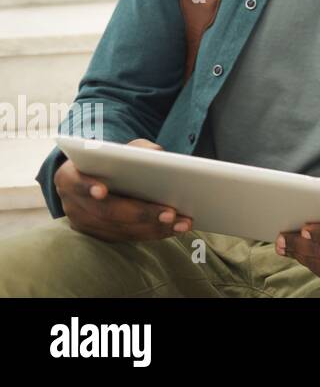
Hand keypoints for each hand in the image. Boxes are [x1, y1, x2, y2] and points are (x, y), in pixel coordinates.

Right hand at [55, 138, 193, 241]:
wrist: (96, 176)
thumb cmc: (111, 158)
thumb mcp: (121, 148)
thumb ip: (136, 148)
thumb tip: (158, 155)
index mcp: (69, 176)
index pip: (75, 182)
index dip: (87, 187)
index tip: (102, 190)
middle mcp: (71, 204)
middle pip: (106, 212)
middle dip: (140, 213)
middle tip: (170, 213)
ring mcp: (83, 223)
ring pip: (119, 230)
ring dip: (153, 228)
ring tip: (182, 223)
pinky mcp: (99, 235)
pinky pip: (127, 238)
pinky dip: (152, 234)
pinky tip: (175, 229)